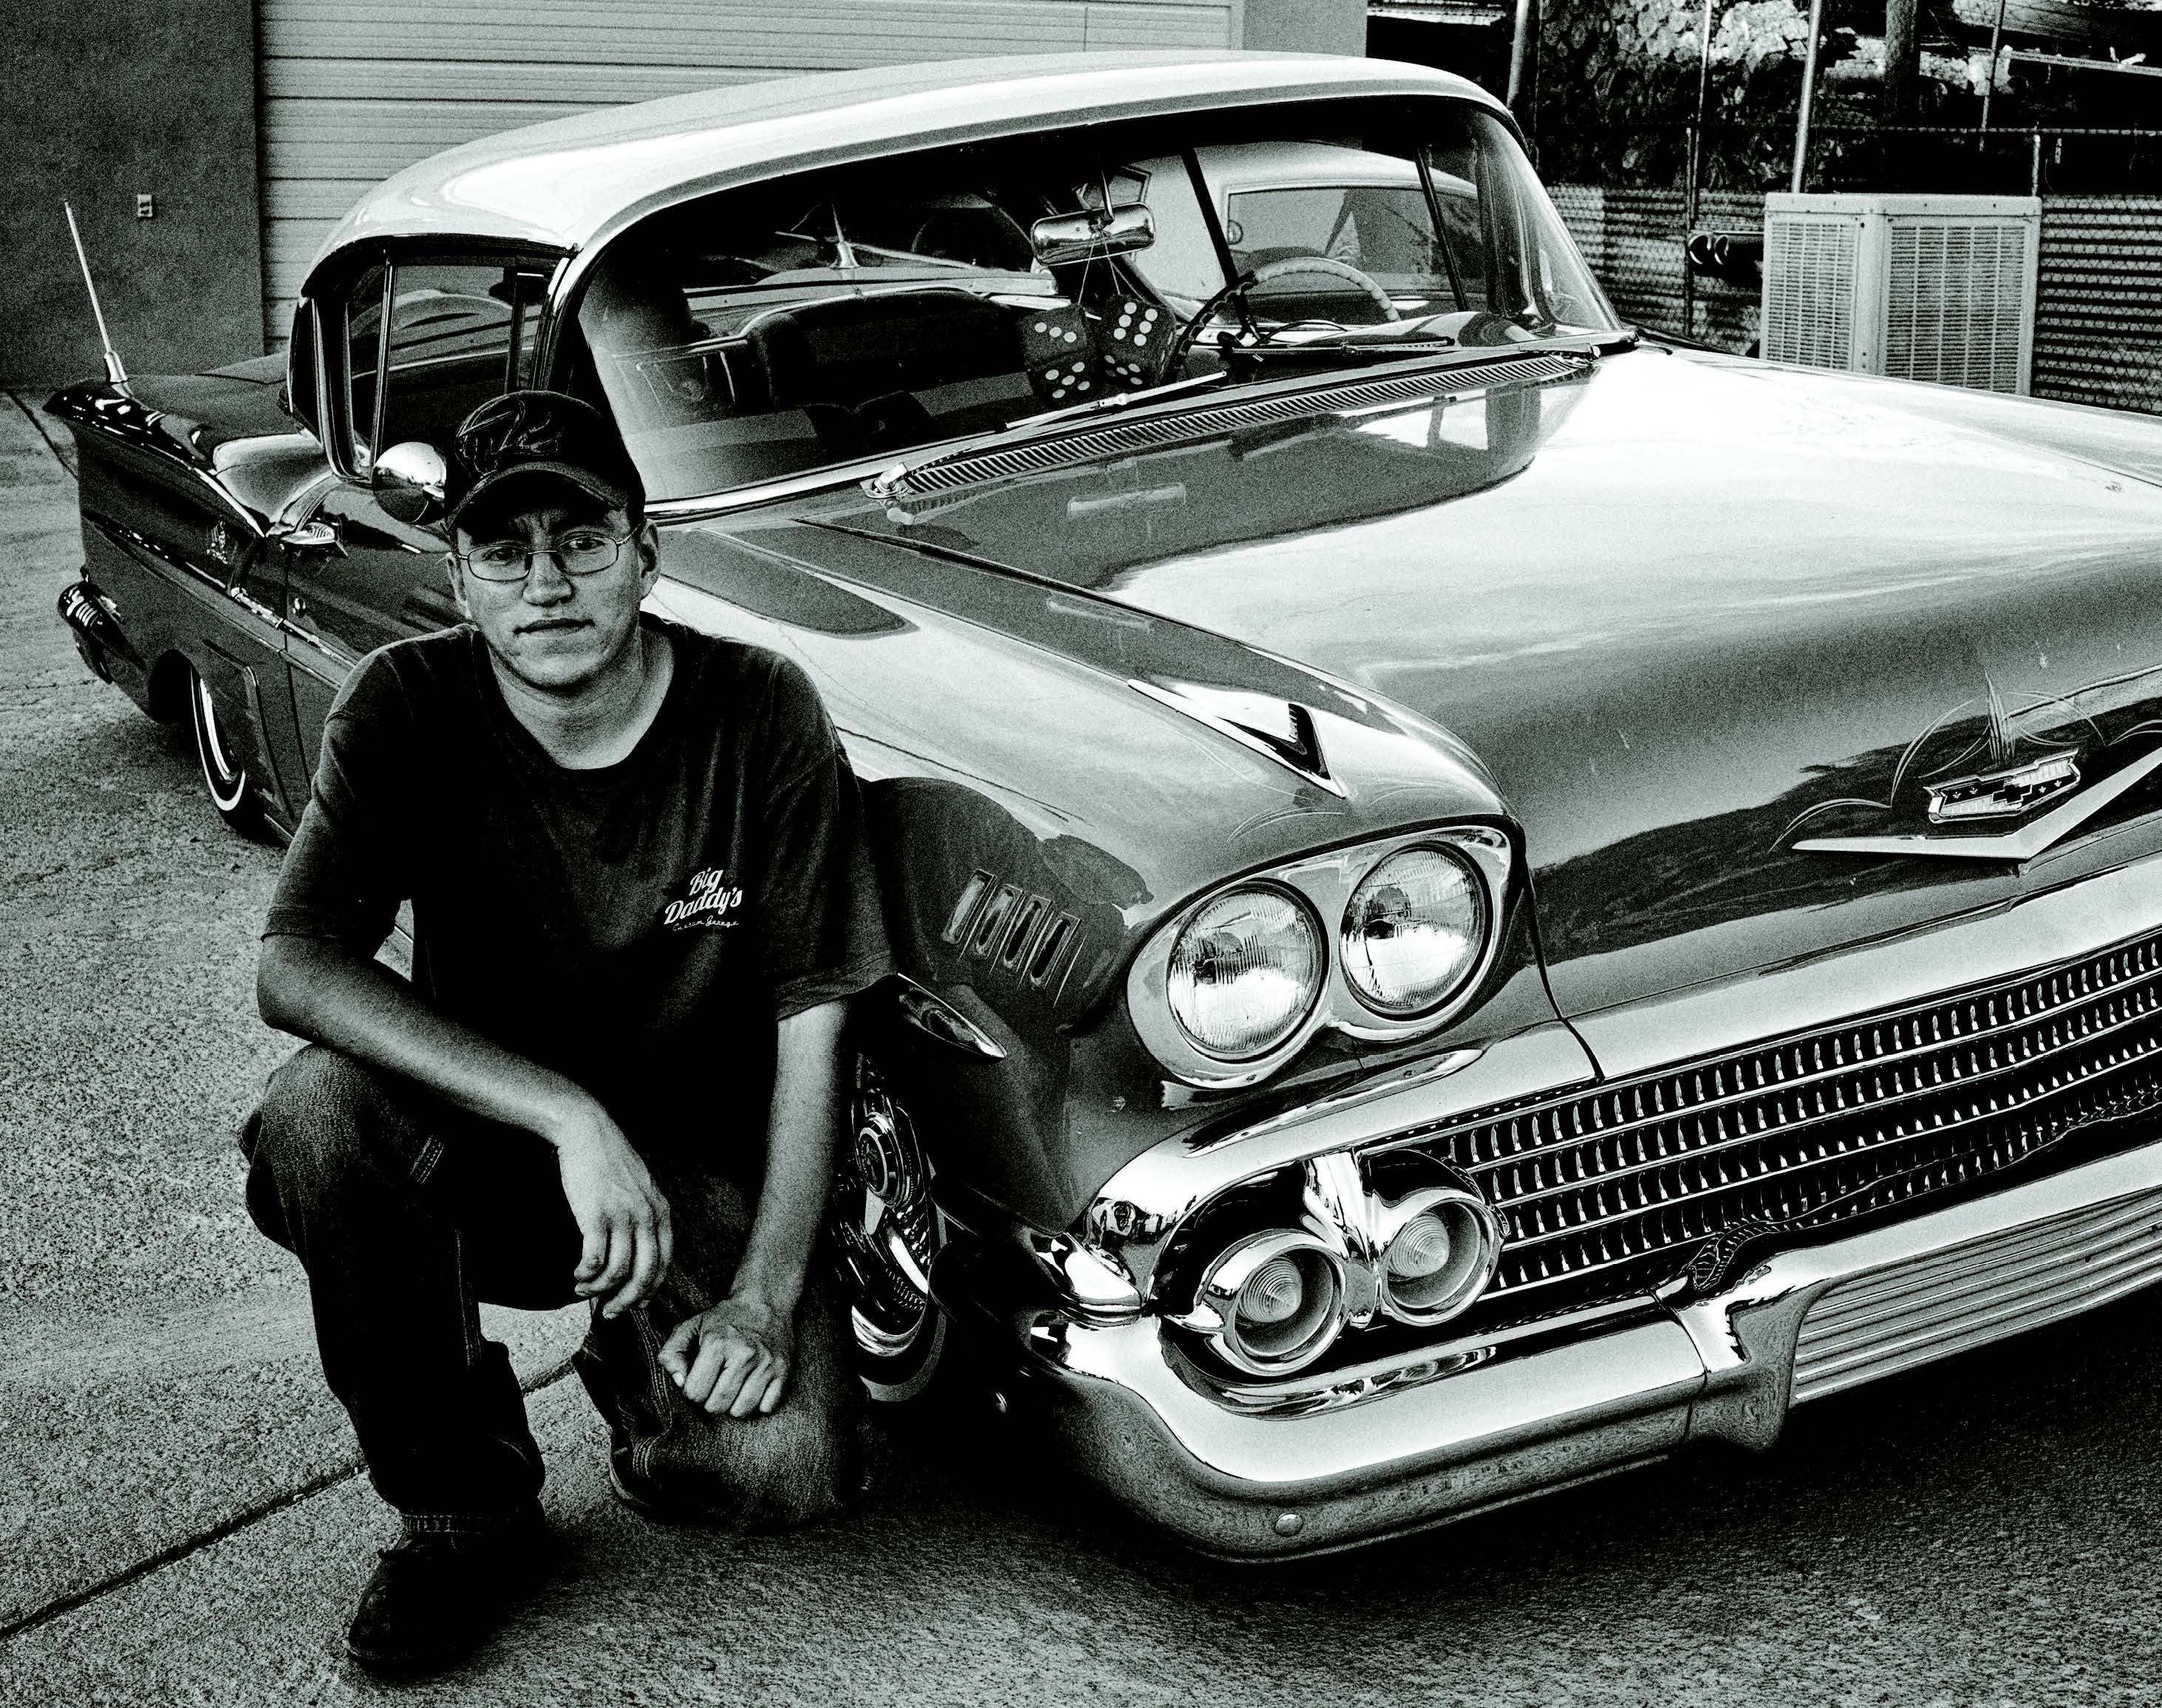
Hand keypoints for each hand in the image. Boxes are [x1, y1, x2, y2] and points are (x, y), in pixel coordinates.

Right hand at [550, 1103, 672, 1318]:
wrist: (587, 1131)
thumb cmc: (609, 1162)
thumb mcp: (639, 1188)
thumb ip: (644, 1217)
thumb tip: (636, 1253)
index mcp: (661, 1212)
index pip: (664, 1264)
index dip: (648, 1291)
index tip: (634, 1305)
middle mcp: (647, 1217)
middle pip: (645, 1275)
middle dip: (626, 1302)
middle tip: (608, 1313)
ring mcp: (623, 1216)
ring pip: (617, 1272)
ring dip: (598, 1289)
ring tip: (583, 1290)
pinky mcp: (596, 1215)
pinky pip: (594, 1260)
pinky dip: (585, 1274)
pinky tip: (577, 1273)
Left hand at [659, 1295, 794, 1417]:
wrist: (764, 1301)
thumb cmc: (723, 1319)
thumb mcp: (689, 1327)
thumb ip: (671, 1353)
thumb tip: (679, 1382)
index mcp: (717, 1343)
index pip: (695, 1393)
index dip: (692, 1391)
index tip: (699, 1379)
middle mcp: (744, 1354)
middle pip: (717, 1405)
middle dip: (710, 1400)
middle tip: (715, 1385)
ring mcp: (766, 1363)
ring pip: (742, 1410)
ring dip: (733, 1405)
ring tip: (733, 1387)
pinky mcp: (784, 1370)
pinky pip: (767, 1407)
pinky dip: (758, 1403)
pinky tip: (753, 1387)